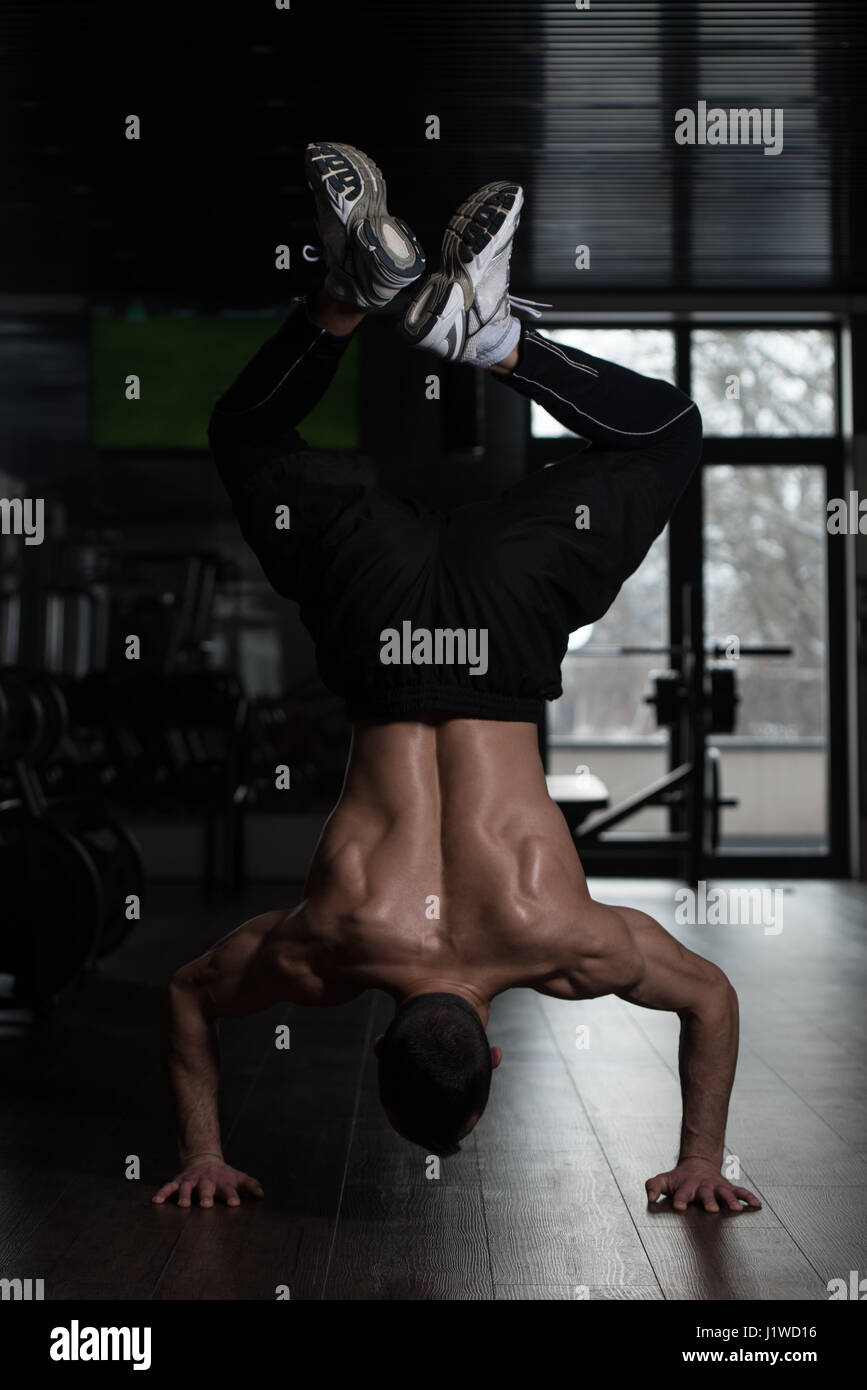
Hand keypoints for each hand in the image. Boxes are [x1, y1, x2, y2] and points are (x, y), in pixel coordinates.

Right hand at [152, 1155, 264, 1208]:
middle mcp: (206, 1181)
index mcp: (222, 1182)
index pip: (229, 1189)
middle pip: (206, 1188)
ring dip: (185, 1196)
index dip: (232, 1196)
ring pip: (187, 1188)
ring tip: (183, 1205)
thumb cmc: (224, 1175)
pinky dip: (163, 1193)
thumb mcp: (239, 1178)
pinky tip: (156, 1201)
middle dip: (206, 1196)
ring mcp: (192, 1181)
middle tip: (206, 1205)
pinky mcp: (179, 1181)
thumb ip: (251, 1185)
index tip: (234, 1203)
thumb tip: (262, 1195)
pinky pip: (169, 1187)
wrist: (204, 1160)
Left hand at [645, 1157, 761, 1213]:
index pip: (681, 1194)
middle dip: (709, 1201)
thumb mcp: (663, 1180)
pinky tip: (756, 1204)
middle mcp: (702, 1187)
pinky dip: (748, 1197)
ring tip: (736, 1209)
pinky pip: (740, 1192)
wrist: (697, 1165)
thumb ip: (653, 1187)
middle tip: (711, 1209)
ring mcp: (716, 1187)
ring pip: (725, 1193)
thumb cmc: (679, 1179)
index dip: (680, 1200)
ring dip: (730, 1200)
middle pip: (706, 1194)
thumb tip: (650, 1198)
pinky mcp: (728, 1188)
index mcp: (686, 1187)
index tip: (679, 1207)